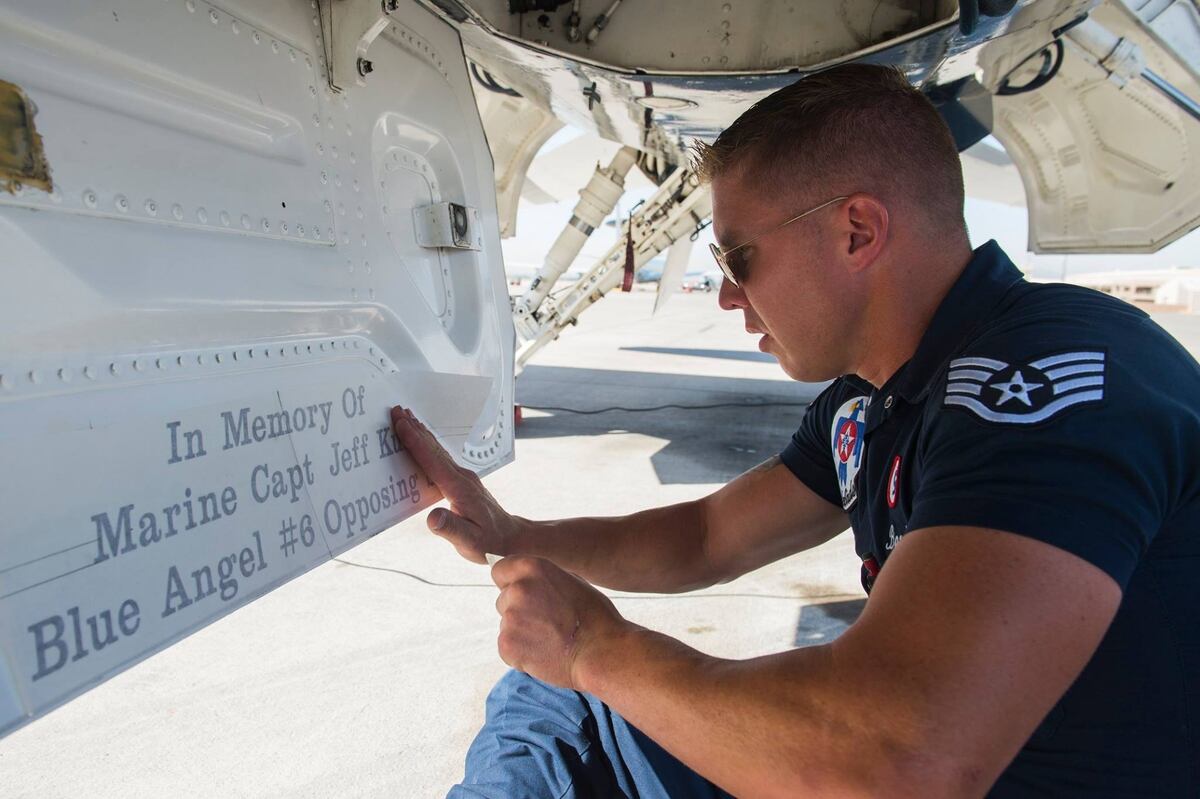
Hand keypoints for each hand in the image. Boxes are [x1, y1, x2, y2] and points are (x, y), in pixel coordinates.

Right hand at [391, 406, 518, 562]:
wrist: (511, 538)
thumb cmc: (490, 542)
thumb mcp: (469, 542)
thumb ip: (450, 529)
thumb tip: (432, 518)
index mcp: (459, 488)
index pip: (432, 460)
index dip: (414, 441)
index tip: (400, 424)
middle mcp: (462, 477)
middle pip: (433, 448)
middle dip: (414, 428)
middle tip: (396, 410)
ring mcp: (463, 477)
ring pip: (438, 450)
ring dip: (421, 433)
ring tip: (407, 418)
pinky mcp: (462, 481)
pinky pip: (441, 458)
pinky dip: (429, 445)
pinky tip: (423, 442)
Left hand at [492, 556, 627, 689]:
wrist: (599, 651)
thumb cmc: (594, 617)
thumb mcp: (572, 582)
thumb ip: (544, 579)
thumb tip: (530, 582)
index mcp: (532, 568)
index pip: (500, 570)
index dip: (511, 583)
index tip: (524, 595)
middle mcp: (517, 589)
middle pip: (503, 599)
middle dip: (518, 610)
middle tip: (545, 622)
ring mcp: (510, 618)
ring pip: (506, 624)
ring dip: (521, 632)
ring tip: (548, 640)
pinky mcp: (507, 644)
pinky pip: (507, 647)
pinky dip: (520, 653)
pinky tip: (543, 653)